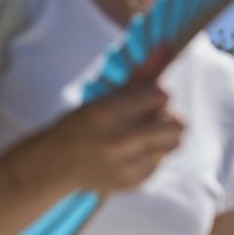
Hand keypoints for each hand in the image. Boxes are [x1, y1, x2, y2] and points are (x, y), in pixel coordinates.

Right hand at [50, 80, 183, 193]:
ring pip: (173, 144)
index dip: (158, 96)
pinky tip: (131, 154)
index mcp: (108, 112)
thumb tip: (165, 54)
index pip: (160, 97)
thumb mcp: (101, 101)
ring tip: (144, 136)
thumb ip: (135, 84)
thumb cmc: (81, 125)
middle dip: (169, 118)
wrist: (57, 163)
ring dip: (163, 138)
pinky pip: (160, 162)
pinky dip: (151, 156)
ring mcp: (128, 163)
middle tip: (155, 119)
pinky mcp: (134, 180)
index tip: (151, 99)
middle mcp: (120, 139)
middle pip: (176, 126)